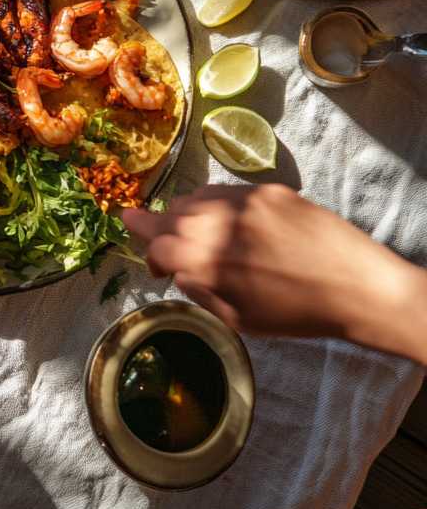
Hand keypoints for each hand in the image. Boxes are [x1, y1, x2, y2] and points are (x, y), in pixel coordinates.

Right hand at [122, 185, 426, 361]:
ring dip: (188, 215)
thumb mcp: (238, 319)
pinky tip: (232, 222)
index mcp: (207, 262)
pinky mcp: (267, 190)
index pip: (157, 247)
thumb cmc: (298, 313)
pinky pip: (225, 191)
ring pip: (194, 198)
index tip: (156, 265)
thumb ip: (200, 291)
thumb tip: (179, 271)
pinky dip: (218, 205)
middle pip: (169, 217)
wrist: (358, 288)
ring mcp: (242, 202)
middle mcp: (218, 224)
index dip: (152, 258)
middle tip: (151, 232)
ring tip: (199, 232)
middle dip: (158, 229)